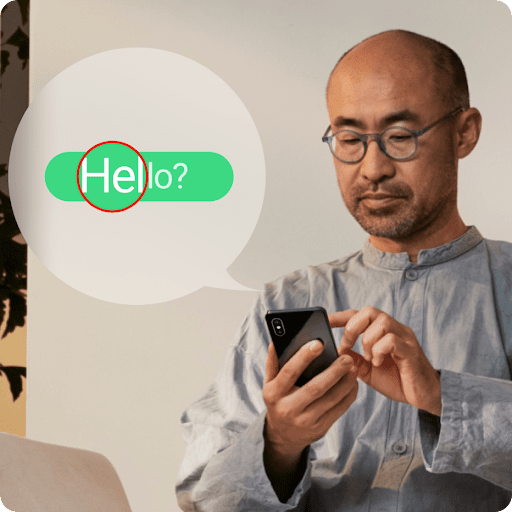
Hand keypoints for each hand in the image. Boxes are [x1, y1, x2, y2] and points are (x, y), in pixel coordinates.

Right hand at [263, 337, 357, 461]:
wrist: (283, 436)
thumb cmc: (278, 400)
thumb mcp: (270, 383)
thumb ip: (273, 362)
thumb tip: (275, 341)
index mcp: (274, 393)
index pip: (290, 372)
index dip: (304, 357)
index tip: (319, 343)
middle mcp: (288, 409)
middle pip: (315, 388)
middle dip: (333, 371)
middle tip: (347, 357)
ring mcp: (305, 421)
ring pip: (331, 400)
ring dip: (345, 383)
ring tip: (354, 368)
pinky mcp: (320, 429)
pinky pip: (338, 410)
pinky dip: (348, 395)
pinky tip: (353, 383)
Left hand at [330, 307, 440, 415]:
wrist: (423, 397)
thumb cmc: (397, 380)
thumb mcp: (367, 369)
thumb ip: (353, 358)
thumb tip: (335, 351)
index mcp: (382, 331)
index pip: (359, 314)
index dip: (341, 316)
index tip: (325, 322)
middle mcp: (394, 329)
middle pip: (369, 310)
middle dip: (353, 327)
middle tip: (348, 346)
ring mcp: (404, 337)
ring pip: (381, 322)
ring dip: (367, 341)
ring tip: (369, 358)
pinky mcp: (411, 350)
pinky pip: (391, 339)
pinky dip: (379, 351)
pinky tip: (378, 363)